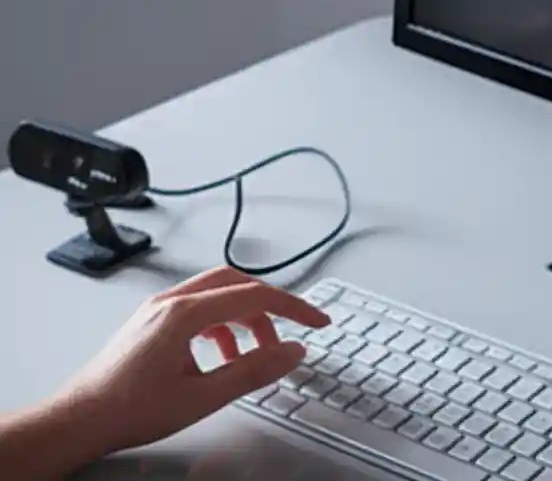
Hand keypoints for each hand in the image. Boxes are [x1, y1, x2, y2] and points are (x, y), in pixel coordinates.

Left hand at [54, 266, 330, 456]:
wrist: (79, 420)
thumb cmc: (129, 409)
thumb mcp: (203, 396)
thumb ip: (253, 371)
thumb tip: (293, 352)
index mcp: (184, 313)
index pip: (254, 296)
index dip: (294, 308)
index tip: (318, 322)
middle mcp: (170, 302)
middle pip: (237, 286)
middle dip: (271, 308)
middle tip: (296, 330)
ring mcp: (158, 309)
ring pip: (218, 296)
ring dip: (247, 319)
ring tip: (258, 354)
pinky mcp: (152, 321)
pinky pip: (199, 310)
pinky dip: (223, 326)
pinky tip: (224, 356)